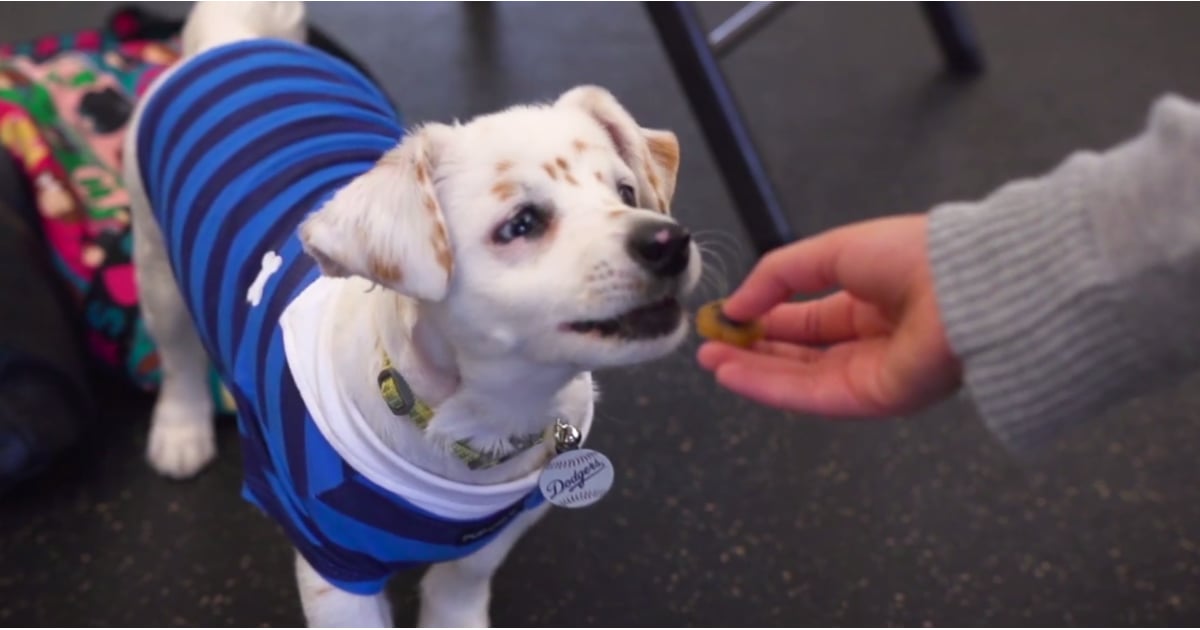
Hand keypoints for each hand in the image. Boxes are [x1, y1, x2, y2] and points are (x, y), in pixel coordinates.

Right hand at [697, 215, 961, 416]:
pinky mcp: (872, 399)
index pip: (807, 318)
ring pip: (799, 377)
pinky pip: (810, 394)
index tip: (726, 317)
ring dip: (752, 370)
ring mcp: (872, 373)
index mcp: (870, 300)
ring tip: (710, 359)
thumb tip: (736, 303)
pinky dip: (767, 386)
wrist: (964, 286)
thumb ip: (778, 275)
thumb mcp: (832, 250)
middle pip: (799, 353)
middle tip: (709, 345)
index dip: (764, 317)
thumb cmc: (909, 256)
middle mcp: (871, 340)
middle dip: (751, 349)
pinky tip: (733, 374)